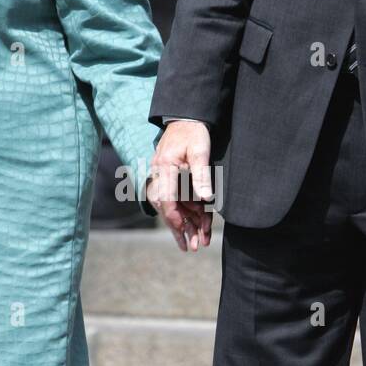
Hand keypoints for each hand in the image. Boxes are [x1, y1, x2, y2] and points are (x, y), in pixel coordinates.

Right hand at [147, 120, 213, 251]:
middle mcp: (159, 175)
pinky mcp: (168, 178)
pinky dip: (185, 212)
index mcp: (165, 168)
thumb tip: (206, 198)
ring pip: (170, 207)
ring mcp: (162, 177)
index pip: (166, 199)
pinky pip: (175, 199)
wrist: (186, 117)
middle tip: (190, 248)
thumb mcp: (201, 151)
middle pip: (166, 208)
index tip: (184, 232)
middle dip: (179, 229)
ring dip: (183, 224)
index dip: (175, 217)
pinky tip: (195, 224)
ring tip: (195, 242)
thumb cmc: (194, 132)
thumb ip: (201, 174)